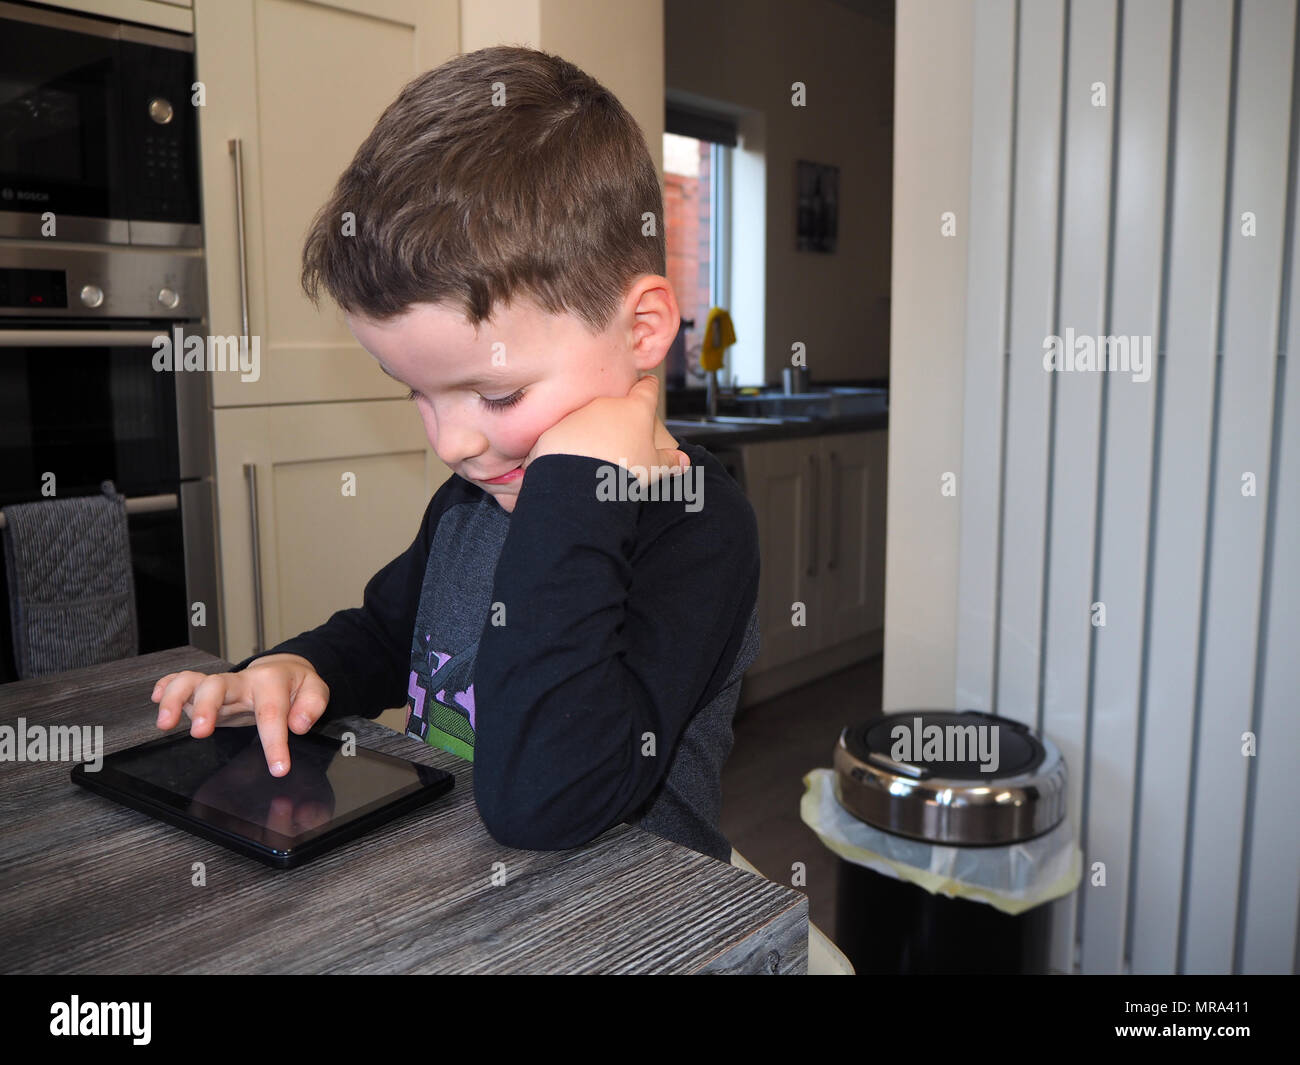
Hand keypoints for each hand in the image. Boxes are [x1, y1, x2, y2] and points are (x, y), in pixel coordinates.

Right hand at [150, 654, 330, 776]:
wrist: (281, 670)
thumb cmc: (295, 685)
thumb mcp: (315, 691)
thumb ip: (311, 706)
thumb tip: (298, 725)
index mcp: (271, 683)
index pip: (272, 714)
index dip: (274, 743)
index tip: (278, 768)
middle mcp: (240, 682)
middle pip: (218, 686)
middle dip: (206, 707)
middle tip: (201, 733)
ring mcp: (220, 685)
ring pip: (192, 681)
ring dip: (175, 699)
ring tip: (165, 723)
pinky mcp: (205, 689)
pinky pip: (181, 680)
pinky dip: (166, 686)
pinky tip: (157, 699)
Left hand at [525, 375, 688, 482]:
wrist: (582, 481)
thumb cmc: (626, 471)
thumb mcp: (655, 467)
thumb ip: (671, 461)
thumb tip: (685, 462)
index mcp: (635, 409)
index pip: (647, 389)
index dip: (650, 387)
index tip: (649, 384)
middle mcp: (606, 404)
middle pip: (615, 405)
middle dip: (617, 418)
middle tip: (621, 441)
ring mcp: (579, 414)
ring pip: (588, 420)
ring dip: (591, 433)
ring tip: (593, 460)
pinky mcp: (556, 428)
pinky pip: (566, 435)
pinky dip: (569, 446)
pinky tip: (572, 464)